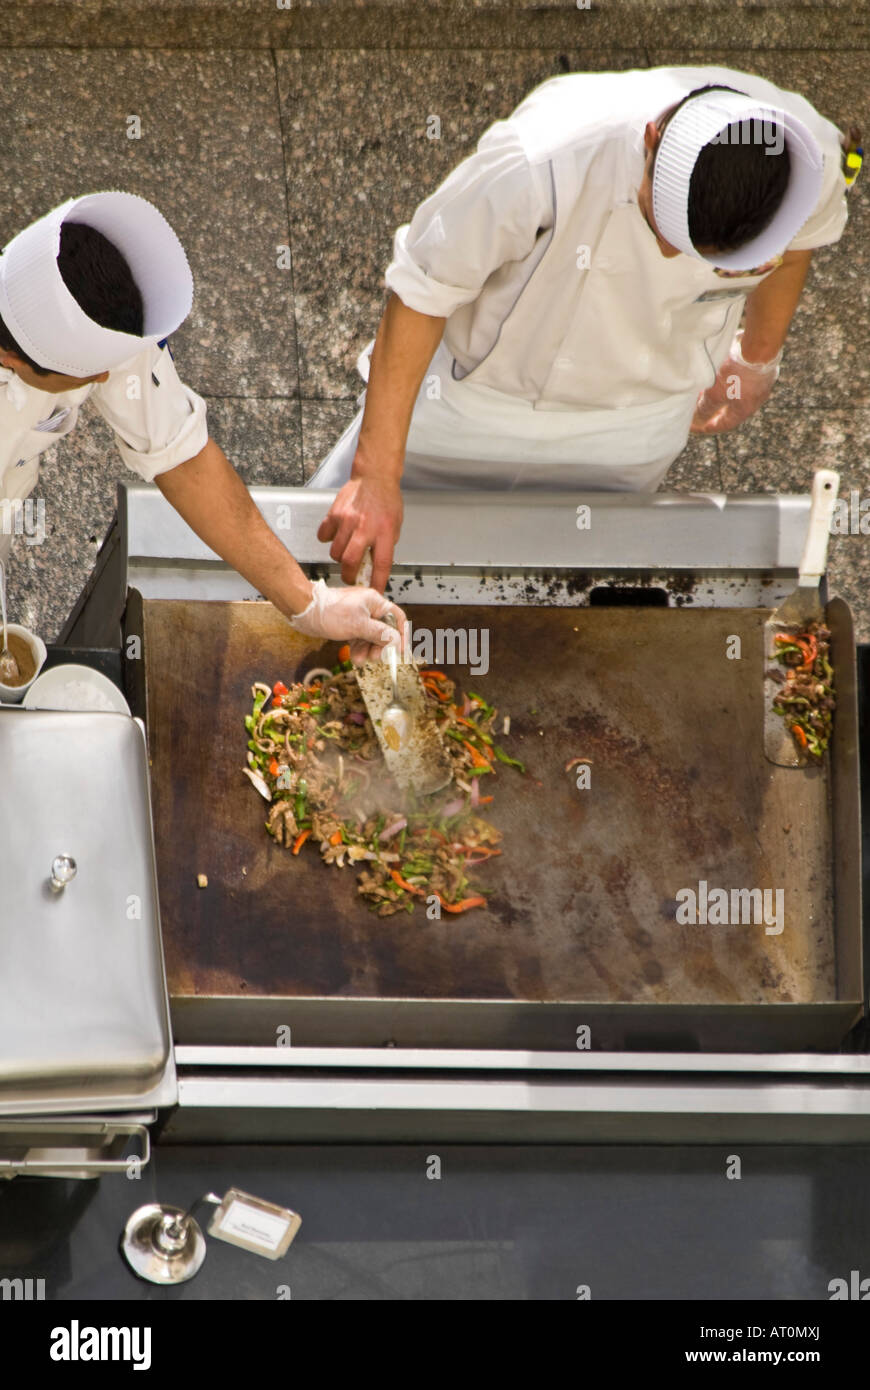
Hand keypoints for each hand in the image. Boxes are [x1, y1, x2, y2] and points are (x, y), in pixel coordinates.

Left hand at [290, 579, 407, 663]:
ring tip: (361, 660)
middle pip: (384, 630)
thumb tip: (397, 641)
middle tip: (377, 658)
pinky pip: (359, 638)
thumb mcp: (358, 625)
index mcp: (375, 602)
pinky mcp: (349, 625)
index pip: (397, 618)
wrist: (304, 610)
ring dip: (368, 650)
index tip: (401, 651)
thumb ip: (380, 634)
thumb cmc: (329, 611)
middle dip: (381, 646)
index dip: (401, 635)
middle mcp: (369, 608)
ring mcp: (358, 616)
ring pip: (371, 637)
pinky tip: (355, 657)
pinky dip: (358, 648)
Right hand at [317, 471, 402, 590]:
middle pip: (350, 562)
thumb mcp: (394, 526)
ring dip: (339, 558)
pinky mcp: (334, 514)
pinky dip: (328, 540)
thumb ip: (384, 545)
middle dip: (349, 575)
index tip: (375, 592)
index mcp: (384, 532)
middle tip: (351, 577)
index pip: (381, 564)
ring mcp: (347, 521)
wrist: (374, 477)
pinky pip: (324, 536)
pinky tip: (336, 536)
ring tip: (345, 552)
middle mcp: (365, 528)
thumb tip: (374, 565)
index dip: (377, 582)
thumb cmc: (386, 501)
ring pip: (335, 552)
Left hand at [690, 332, 780, 434]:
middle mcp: (756, 398)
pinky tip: (720, 372)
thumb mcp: (716, 393)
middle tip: (699, 408)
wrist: (759, 344)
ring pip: (737, 391)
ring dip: (721, 392)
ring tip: (706, 388)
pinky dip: (729, 379)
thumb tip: (699, 417)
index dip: (708, 426)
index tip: (695, 427)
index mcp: (745, 409)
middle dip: (714, 409)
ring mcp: (760, 382)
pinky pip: (742, 377)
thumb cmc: (737, 372)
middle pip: (731, 409)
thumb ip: (707, 407)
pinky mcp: (760, 367)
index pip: (724, 424)